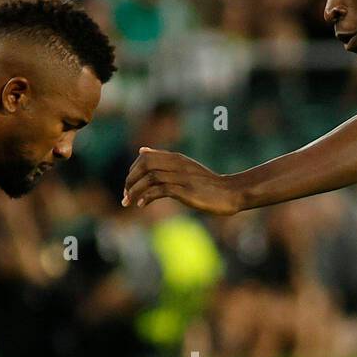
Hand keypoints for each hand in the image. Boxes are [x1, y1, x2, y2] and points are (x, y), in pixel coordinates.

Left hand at [122, 147, 241, 215]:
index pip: (145, 157)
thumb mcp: (185, 167)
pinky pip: (161, 190)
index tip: (129, 186)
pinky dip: (148, 197)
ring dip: (136, 190)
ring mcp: (182, 177)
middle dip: (130, 180)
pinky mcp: (186, 191)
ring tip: (129, 202)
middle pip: (145, 165)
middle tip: (126, 196)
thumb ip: (163, 160)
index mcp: (176, 158)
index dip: (133, 171)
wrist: (230, 192)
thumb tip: (142, 150)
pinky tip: (142, 205)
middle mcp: (178, 164)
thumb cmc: (207, 183)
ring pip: (150, 178)